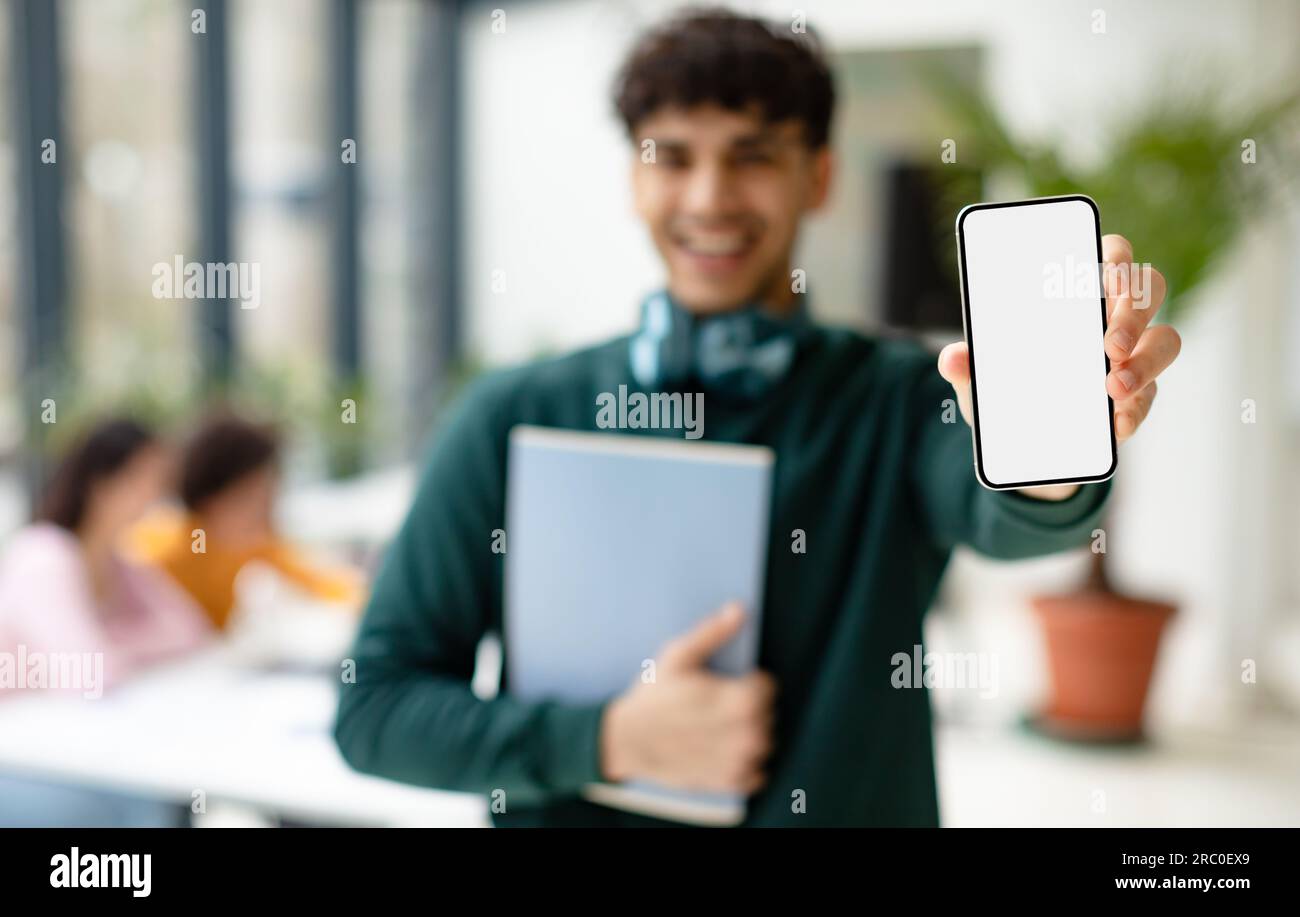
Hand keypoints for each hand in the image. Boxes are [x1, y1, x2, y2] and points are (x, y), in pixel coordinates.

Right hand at [599, 602, 775, 794]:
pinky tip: (721, 750)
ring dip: (749, 735)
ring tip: (719, 728)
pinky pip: (757, 773)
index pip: (769, 688)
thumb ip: (713, 633)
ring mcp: (739, 762)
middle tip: (718, 705)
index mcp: (740, 702)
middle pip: (769, 715)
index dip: (750, 682)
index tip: (728, 684)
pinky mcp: (729, 782)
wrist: (627, 740)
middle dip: (750, 708)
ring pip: (765, 744)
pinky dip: (744, 763)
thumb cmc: (653, 696)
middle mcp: (746, 735)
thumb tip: (739, 609)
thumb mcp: (678, 656)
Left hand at [936, 233, 1178, 499]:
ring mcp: (1133, 356)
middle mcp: (1114, 317)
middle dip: (1133, 313)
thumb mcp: (981, 378)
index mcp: (1078, 294)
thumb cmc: (1008, 389)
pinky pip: (1150, 398)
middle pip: (1148, 291)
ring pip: (1165, 340)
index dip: (1116, 257)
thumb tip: (952, 359)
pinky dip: (1135, 411)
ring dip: (1145, 362)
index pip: (1111, 255)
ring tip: (1112, 386)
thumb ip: (966, 366)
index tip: (1105, 273)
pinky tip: (1116, 423)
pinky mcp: (1138, 398)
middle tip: (1109, 344)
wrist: (1022, 442)